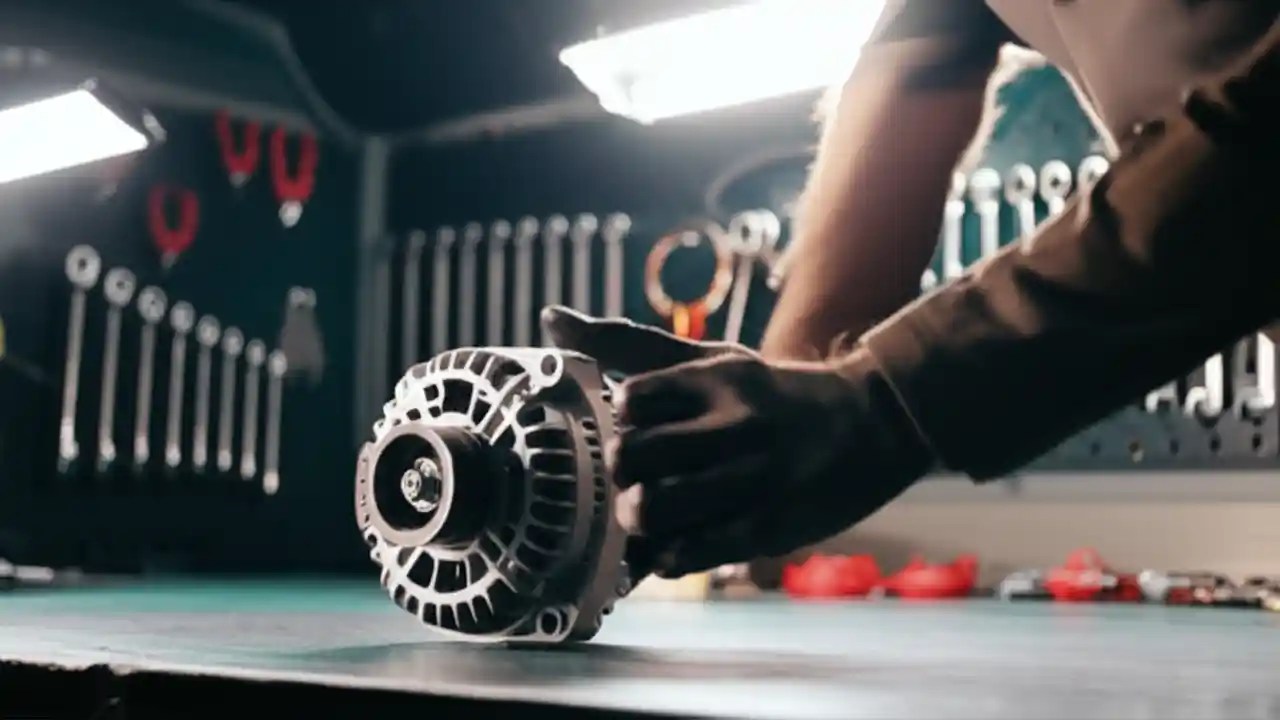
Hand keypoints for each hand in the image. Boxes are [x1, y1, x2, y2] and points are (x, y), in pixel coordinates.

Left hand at [541, 306, 933, 578]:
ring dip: (634, 516)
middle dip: (616, 470)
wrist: (871, 425)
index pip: (632, 398)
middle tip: (627, 473)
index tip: (632, 424)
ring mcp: (752, 478)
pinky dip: (667, 554)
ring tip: (644, 512)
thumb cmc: (769, 395)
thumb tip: (550, 319)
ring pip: (652, 507)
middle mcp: (734, 424)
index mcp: (717, 377)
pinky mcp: (767, 527)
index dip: (619, 418)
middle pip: (630, 454)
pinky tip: (674, 541)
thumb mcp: (710, 359)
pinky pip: (690, 552)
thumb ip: (629, 344)